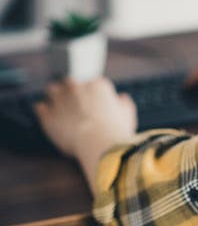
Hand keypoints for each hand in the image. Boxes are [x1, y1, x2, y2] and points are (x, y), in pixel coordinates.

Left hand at [35, 77, 136, 191]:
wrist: (99, 143)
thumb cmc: (116, 129)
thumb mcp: (128, 113)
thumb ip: (123, 103)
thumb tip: (121, 98)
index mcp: (97, 85)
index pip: (91, 83)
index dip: (91, 94)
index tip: (93, 104)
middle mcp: (77, 88)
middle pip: (70, 82)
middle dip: (71, 91)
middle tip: (74, 104)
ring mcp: (60, 100)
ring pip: (52, 89)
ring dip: (54, 96)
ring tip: (57, 106)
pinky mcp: (48, 115)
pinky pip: (40, 107)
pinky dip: (43, 110)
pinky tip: (46, 114)